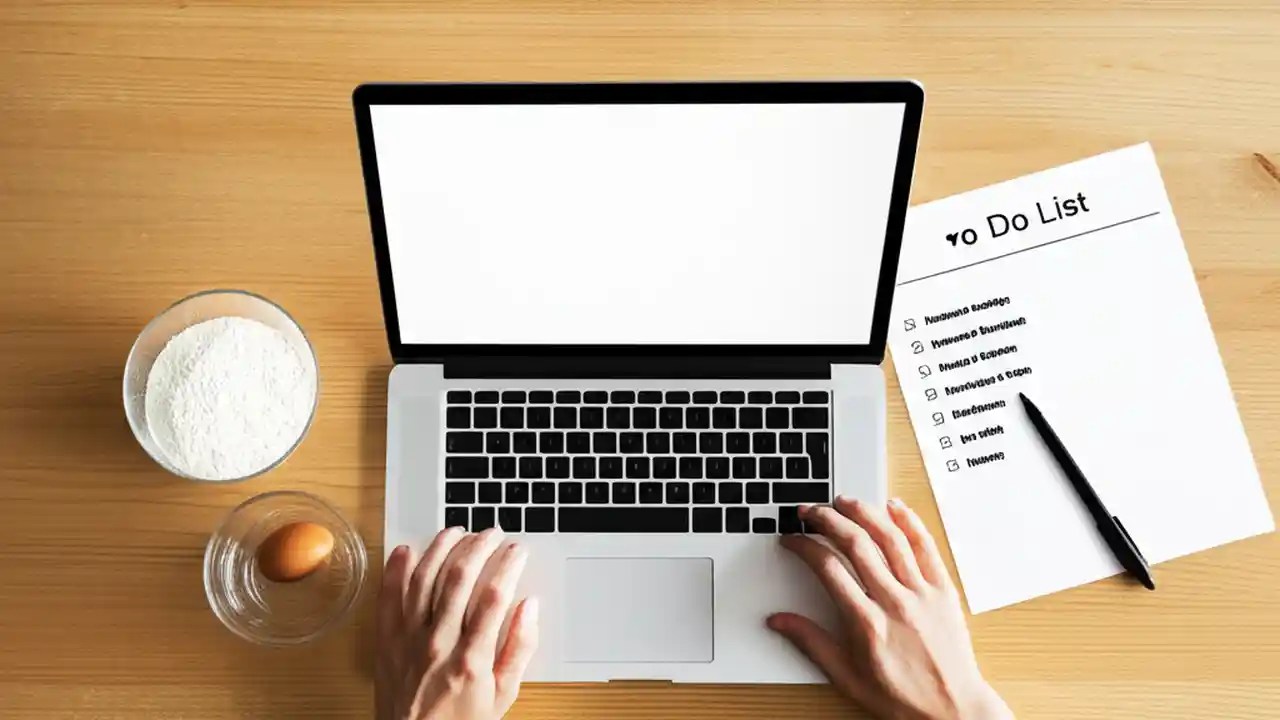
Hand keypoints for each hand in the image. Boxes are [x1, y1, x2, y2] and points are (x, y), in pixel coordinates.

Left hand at [375, 528, 538, 719]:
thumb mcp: (504, 695)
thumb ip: (520, 648)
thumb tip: (529, 608)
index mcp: (471, 660)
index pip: (493, 596)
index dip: (508, 564)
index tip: (517, 550)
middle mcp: (437, 644)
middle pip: (458, 578)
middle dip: (479, 546)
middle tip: (491, 533)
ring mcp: (408, 640)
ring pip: (422, 579)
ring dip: (440, 548)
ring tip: (456, 532)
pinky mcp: (386, 642)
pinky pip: (387, 597)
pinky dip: (395, 569)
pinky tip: (407, 550)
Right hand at [769, 497, 1012, 719]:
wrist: (954, 710)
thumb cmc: (902, 698)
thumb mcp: (847, 678)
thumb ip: (811, 643)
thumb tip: (778, 621)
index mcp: (867, 624)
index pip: (827, 568)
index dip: (804, 546)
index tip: (792, 540)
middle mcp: (895, 603)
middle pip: (855, 544)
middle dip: (827, 519)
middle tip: (810, 511)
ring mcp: (923, 594)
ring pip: (890, 538)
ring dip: (864, 512)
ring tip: (844, 500)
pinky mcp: (944, 591)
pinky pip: (926, 547)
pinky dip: (909, 522)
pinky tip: (894, 507)